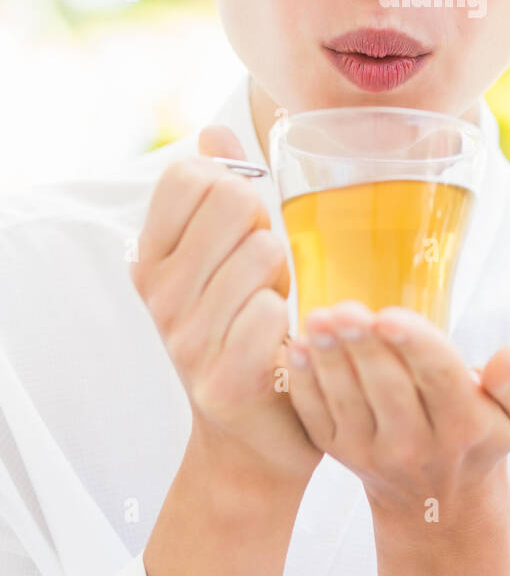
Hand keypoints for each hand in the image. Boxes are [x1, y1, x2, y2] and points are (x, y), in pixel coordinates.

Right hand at [132, 124, 322, 492]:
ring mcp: (185, 340)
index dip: (232, 188)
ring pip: (262, 252)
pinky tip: (285, 346)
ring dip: (287, 277)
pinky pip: (273, 312)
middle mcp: (158, 295)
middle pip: (232, 203)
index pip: (189, 175)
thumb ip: (219, 192)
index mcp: (151, 257)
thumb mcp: (219, 262)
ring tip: (276, 310)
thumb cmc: (245, 336)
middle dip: (266, 228)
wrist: (253, 444)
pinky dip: (293, 323)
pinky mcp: (224, 380)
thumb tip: (213, 131)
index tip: (241, 230)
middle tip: (266, 275)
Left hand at [285, 299, 509, 519]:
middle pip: (386, 387)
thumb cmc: (477, 435)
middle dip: (364, 346)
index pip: (438, 377)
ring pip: (347, 399)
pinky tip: (297, 347)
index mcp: (462, 425)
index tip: (390, 316)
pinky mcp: (338, 452)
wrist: (437, 502)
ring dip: (329, 357)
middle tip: (345, 309)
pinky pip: (316, 414)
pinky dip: (303, 382)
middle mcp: (415, 444)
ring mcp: (371, 452)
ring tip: (318, 319)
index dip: (413, 345)